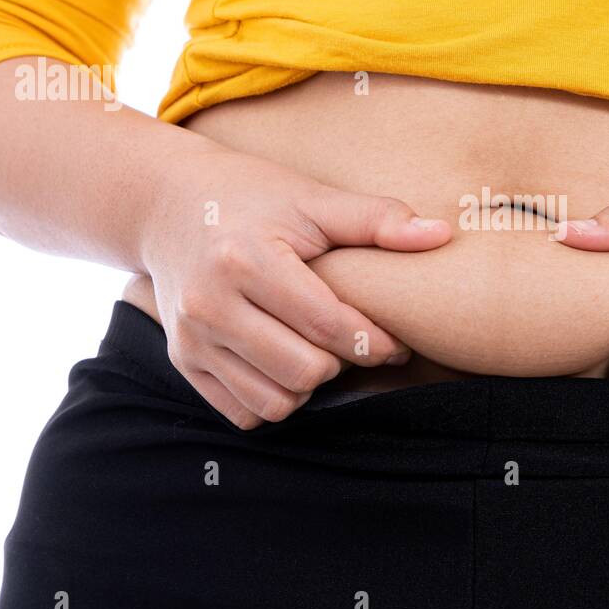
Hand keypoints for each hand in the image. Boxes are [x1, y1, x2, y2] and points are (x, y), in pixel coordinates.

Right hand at [139, 146, 450, 428]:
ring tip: (322, 351)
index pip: (327, 326)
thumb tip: (443, 234)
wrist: (166, 202)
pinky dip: (275, 398)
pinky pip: (244, 412)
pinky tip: (288, 363)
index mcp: (245, 260)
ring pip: (275, 402)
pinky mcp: (182, 361)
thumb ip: (378, 219)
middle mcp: (210, 304)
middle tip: (357, 343)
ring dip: (311, 386)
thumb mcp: (313, 198)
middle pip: (304, 372)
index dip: (375, 340)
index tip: (394, 338)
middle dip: (344, 364)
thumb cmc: (253, 196)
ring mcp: (191, 338)